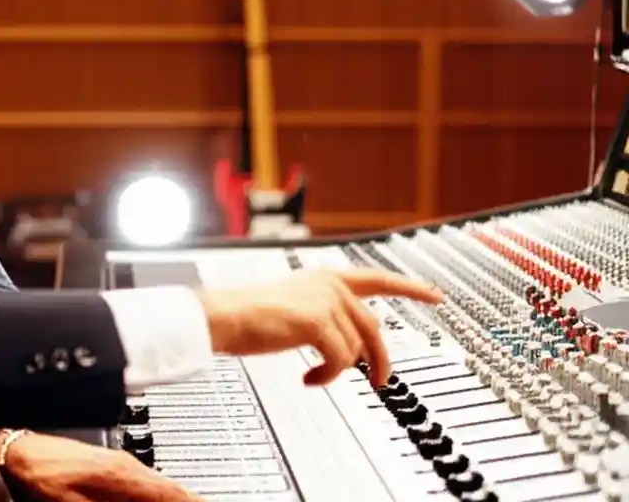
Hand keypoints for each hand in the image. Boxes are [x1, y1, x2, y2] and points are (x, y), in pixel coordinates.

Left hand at [0, 432, 201, 501]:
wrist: (19, 454)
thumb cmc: (45, 479)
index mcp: (125, 477)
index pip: (173, 494)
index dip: (193, 501)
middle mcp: (127, 466)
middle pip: (170, 489)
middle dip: (186, 499)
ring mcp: (119, 463)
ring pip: (158, 485)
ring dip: (171, 497)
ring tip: (185, 500)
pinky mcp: (109, 465)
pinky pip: (144, 481)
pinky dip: (155, 495)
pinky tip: (153, 500)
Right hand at [200, 268, 442, 387]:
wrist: (223, 317)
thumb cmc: (250, 315)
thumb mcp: (295, 305)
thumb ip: (326, 313)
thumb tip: (353, 344)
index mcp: (327, 277)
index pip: (379, 279)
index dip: (412, 288)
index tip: (436, 296)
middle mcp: (331, 285)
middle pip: (374, 329)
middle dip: (379, 360)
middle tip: (380, 382)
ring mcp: (327, 302)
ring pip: (356, 349)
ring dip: (338, 370)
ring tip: (315, 375)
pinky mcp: (318, 322)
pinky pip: (340, 362)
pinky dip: (327, 376)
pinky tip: (309, 377)